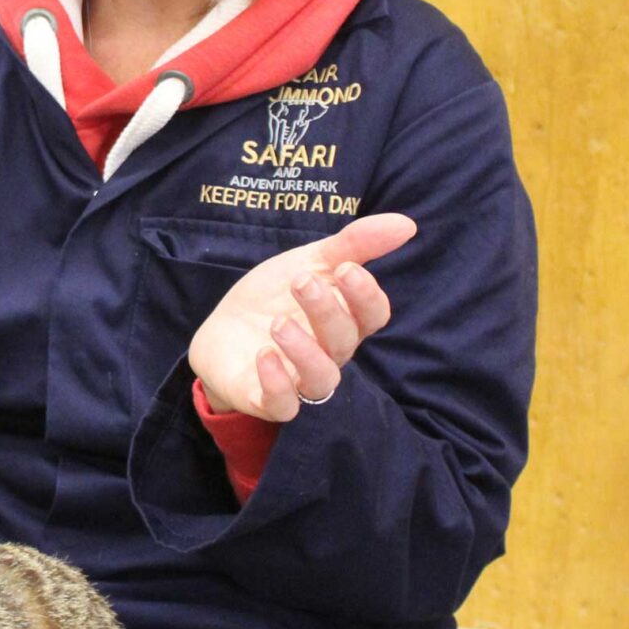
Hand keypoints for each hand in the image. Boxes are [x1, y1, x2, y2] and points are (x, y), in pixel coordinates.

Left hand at [187, 213, 416, 421]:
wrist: (221, 331)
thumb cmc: (274, 298)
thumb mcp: (309, 262)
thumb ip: (354, 244)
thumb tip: (407, 223)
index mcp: (344, 320)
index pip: (372, 315)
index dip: (365, 295)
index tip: (345, 268)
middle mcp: (328, 354)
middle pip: (344, 340)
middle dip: (327, 310)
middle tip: (301, 282)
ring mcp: (299, 379)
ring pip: (322, 379)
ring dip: (304, 350)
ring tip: (279, 323)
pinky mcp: (267, 399)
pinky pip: (283, 405)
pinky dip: (277, 384)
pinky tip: (263, 356)